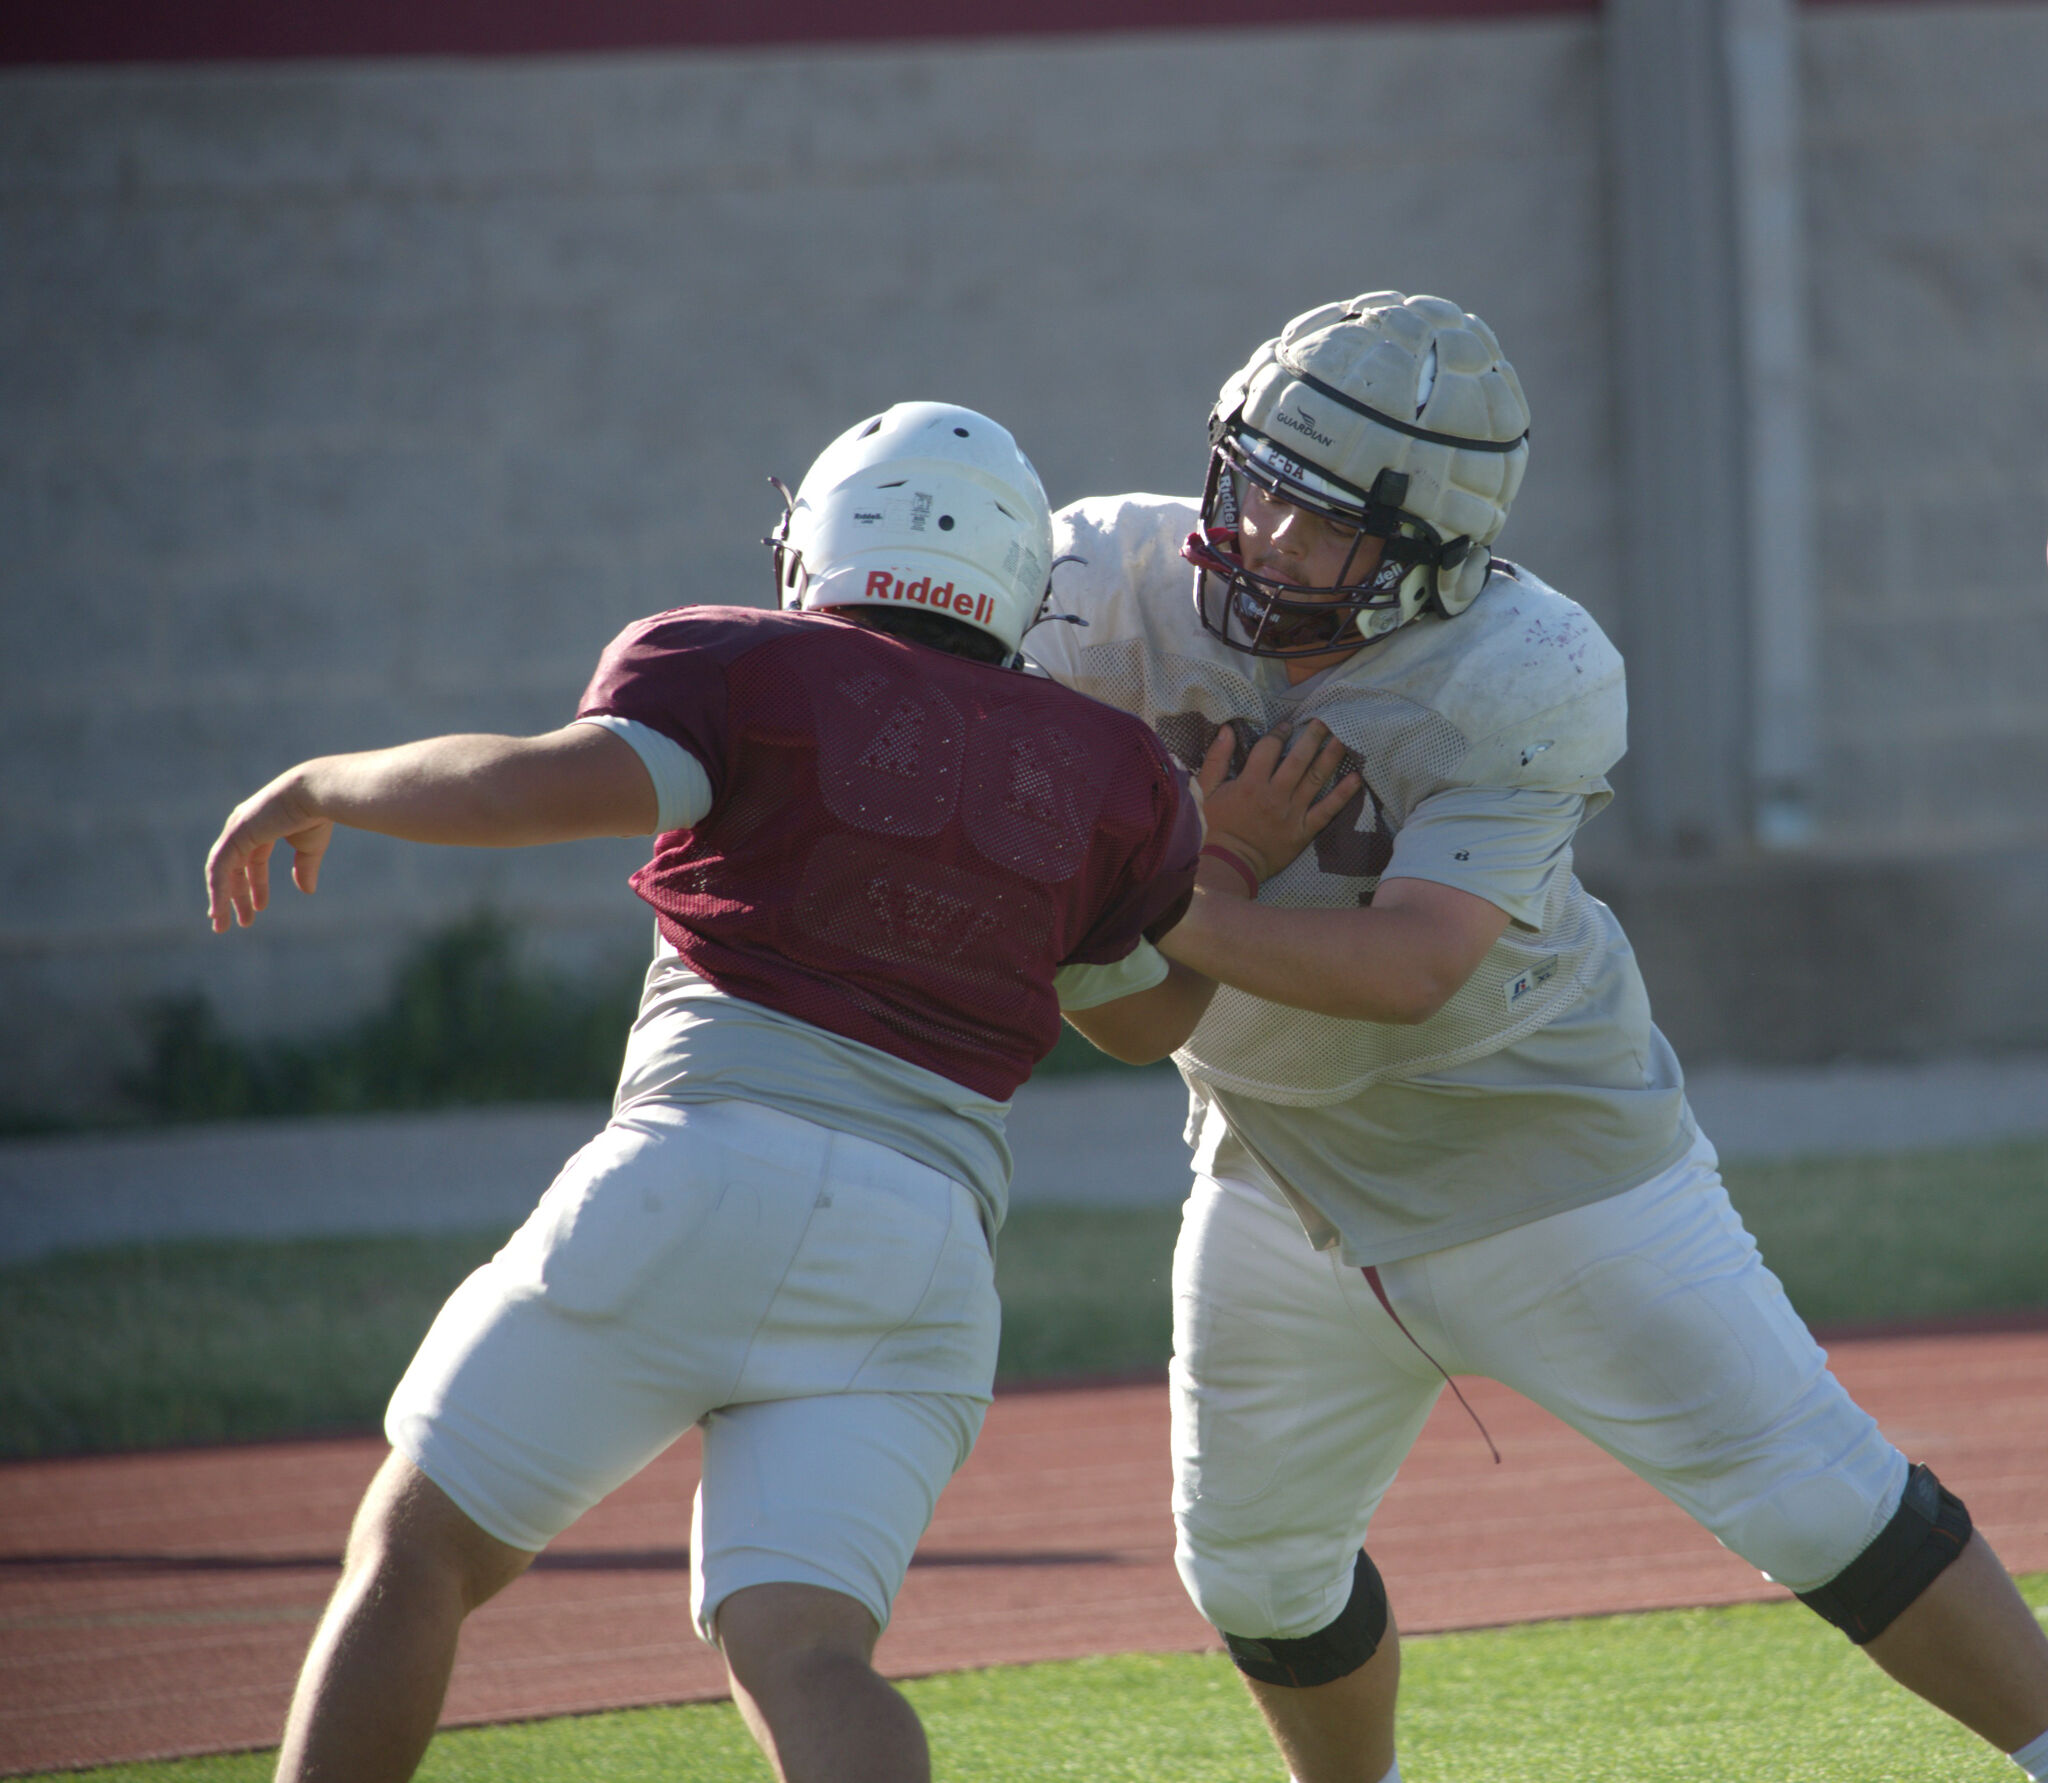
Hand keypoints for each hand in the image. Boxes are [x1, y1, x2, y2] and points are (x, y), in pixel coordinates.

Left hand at [205, 769, 332, 933]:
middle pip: (232, 869)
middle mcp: (242, 829)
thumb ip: (304, 868)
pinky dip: (218, 890)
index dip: (255, 887)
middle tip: (241, 923)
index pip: (250, 862)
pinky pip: (219, 869)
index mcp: (260, 829)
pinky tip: (220, 909)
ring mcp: (236, 831)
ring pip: (220, 872)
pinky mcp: (235, 836)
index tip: (259, 909)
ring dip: (221, 900)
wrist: (316, 794)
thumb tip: (306, 890)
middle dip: (235, 897)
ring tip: (221, 924)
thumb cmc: (316, 814)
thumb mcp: (310, 847)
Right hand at [1196, 721, 1359, 883]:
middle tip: (1325, 720)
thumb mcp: (1205, 792)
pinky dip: (1343, 795)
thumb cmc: (1212, 829)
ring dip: (1331, 757)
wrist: (1226, 866)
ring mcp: (1292, 813)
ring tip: (1343, 739)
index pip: (1269, 749)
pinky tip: (1356, 778)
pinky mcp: (1303, 832)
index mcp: (1250, 783)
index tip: (1288, 724)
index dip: (1279, 733)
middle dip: (1312, 737)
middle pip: (1298, 759)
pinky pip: (1327, 811)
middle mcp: (1275, 794)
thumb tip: (1227, 730)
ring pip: (1316, 779)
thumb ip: (1216, 760)